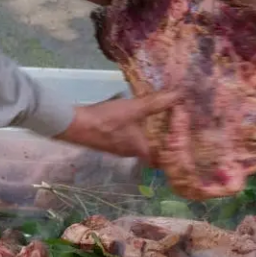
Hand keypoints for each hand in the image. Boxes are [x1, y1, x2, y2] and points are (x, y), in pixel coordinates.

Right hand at [55, 90, 180, 160]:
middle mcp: (130, 153)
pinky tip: (135, 115)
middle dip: (161, 140)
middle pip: (150, 150)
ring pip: (138, 142)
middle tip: (173, 126)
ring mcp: (117, 148)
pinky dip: (134, 128)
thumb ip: (157, 102)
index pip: (161, 161)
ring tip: (158, 118)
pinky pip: (127, 136)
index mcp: (140, 150)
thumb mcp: (134, 108)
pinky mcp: (107, 140)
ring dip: (147, 133)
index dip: (171, 155)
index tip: (182, 143)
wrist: (73, 124)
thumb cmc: (107, 120)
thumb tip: (180, 95)